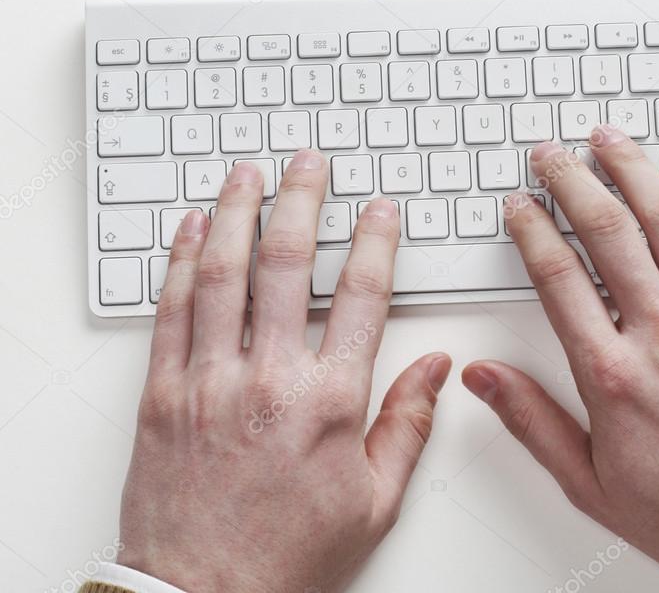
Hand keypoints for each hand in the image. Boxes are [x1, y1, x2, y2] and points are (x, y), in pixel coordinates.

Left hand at [118, 151, 450, 592]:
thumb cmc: (289, 555)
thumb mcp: (374, 501)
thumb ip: (409, 425)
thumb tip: (440, 367)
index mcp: (329, 403)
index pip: (362, 298)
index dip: (374, 242)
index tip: (380, 209)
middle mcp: (267, 380)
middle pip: (288, 266)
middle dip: (302, 202)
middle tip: (310, 162)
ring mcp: (207, 381)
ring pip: (223, 275)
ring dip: (238, 214)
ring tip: (248, 173)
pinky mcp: (160, 395)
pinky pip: (170, 313)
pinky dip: (181, 263)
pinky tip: (193, 229)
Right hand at [463, 127, 658, 592]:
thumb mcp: (592, 484)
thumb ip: (532, 422)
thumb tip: (481, 377)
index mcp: (614, 377)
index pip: (559, 277)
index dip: (532, 229)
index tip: (519, 205)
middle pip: (610, 233)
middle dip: (573, 181)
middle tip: (551, 152)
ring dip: (634, 171)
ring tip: (608, 139)